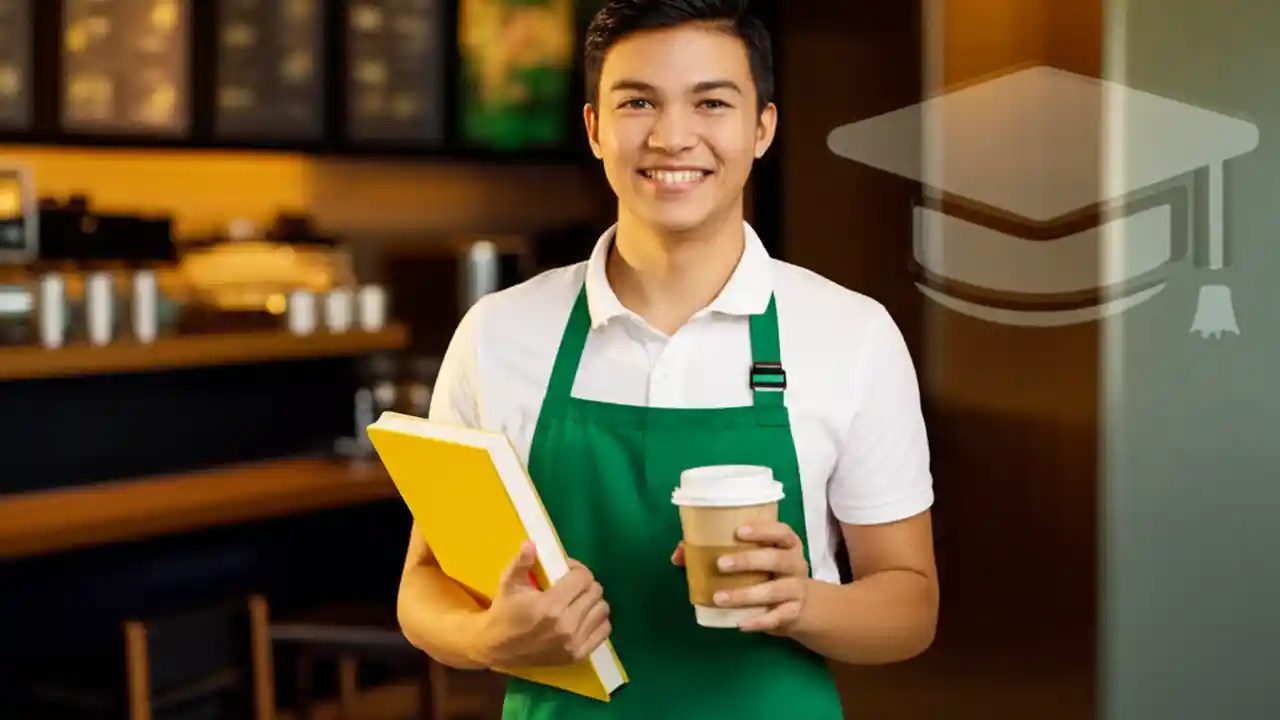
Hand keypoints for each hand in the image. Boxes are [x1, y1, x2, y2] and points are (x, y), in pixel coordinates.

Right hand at [473, 541, 611, 667]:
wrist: (496, 648)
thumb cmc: (504, 612)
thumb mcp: (508, 583)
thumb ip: (521, 563)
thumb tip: (531, 544)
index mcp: (549, 606)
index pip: (582, 578)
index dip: (576, 569)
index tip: (566, 570)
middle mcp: (566, 625)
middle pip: (595, 592)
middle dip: (584, 583)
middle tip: (571, 584)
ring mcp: (573, 643)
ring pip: (602, 610)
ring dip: (592, 601)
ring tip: (577, 600)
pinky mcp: (578, 655)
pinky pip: (604, 631)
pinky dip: (597, 620)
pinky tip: (583, 616)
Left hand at [710, 521, 811, 634]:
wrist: (801, 605)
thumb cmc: (768, 572)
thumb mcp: (753, 557)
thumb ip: (716, 550)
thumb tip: (679, 554)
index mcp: (786, 545)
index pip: (781, 532)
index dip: (763, 530)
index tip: (739, 531)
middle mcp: (795, 564)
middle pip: (777, 559)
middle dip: (748, 561)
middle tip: (720, 564)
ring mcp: (796, 590)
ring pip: (775, 590)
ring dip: (745, 594)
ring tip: (719, 598)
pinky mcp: (793, 613)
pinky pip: (777, 617)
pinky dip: (759, 621)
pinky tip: (741, 623)